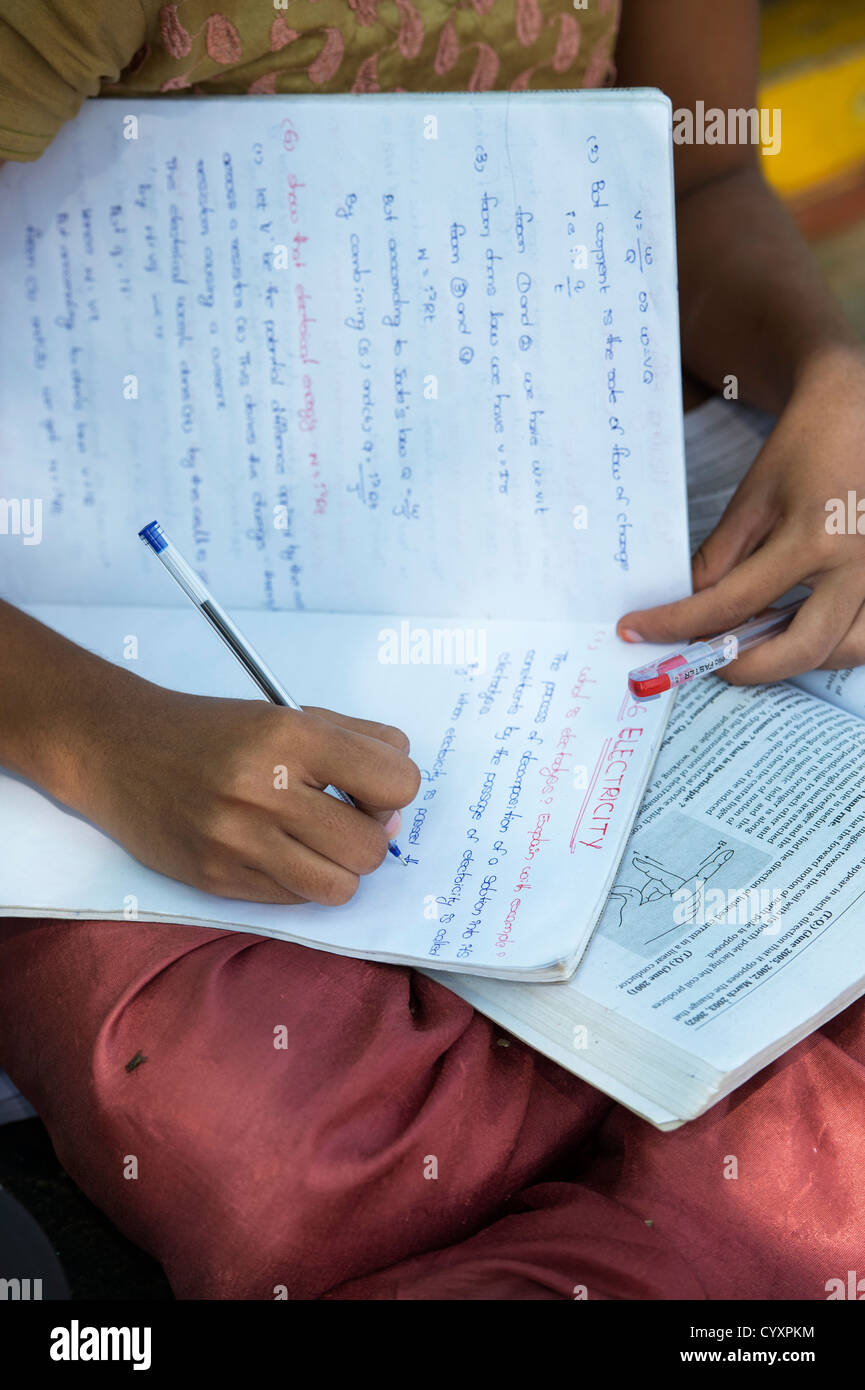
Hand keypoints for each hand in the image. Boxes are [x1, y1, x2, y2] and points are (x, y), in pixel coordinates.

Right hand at [81, 682, 420, 904]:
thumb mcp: (288, 713)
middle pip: (370, 847)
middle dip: (367, 836)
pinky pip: (293, 901)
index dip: (392, 790)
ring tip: (313, 843)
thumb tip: (398, 803)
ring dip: (337, 869)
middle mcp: (264, 789)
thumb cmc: (213, 731)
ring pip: (339, 887)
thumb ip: (357, 743)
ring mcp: (237, 841)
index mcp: (290, 736)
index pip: (394, 783)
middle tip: (340, 818)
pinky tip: (274, 851)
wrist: (118, 750)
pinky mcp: (217, 879)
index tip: (367, 788)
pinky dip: (297, 881)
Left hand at [617, 346, 864, 683]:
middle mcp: (856, 568)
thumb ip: (720, 558)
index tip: (639, 630)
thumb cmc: (806, 447)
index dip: (679, 624)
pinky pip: (863, 638)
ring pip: (840, 652)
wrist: (860, 411)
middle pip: (797, 650)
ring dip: (791, 660)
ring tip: (750, 642)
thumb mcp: (753, 498)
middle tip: (702, 658)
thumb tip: (688, 606)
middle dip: (742, 666)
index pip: (734, 603)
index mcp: (813, 539)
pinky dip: (828, 647)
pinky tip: (794, 632)